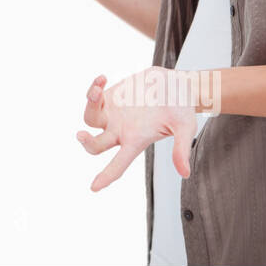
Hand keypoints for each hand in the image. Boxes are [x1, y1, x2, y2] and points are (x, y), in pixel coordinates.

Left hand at [76, 67, 197, 191]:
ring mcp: (113, 114)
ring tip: (98, 89)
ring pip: (89, 118)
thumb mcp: (185, 127)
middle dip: (86, 143)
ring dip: (90, 104)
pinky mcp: (111, 96)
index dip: (106, 176)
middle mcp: (120, 131)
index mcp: (136, 142)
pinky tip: (102, 78)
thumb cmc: (182, 107)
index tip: (93, 188)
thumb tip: (185, 174)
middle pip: (95, 146)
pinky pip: (93, 96)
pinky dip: (93, 87)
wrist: (177, 84)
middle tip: (80, 135)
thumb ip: (182, 148)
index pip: (119, 164)